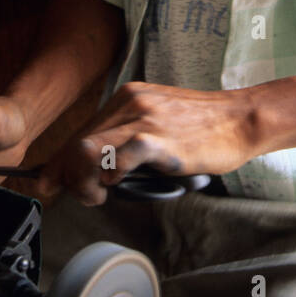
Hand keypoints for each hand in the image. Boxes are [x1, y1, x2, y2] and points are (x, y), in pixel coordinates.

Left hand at [35, 81, 256, 205]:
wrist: (242, 118)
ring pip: (86, 149)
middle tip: (85, 198)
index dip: (61, 164)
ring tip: (97, 196)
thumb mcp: (159, 122)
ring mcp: (144, 120)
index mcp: (126, 99)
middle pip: (75, 144)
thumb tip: (102, 167)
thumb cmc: (206, 127)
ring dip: (82, 182)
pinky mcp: (160, 139)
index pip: (79, 133)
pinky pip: (120, 157)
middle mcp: (129, 104)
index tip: (53, 185)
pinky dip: (110, 175)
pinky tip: (115, 184)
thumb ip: (130, 136)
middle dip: (68, 178)